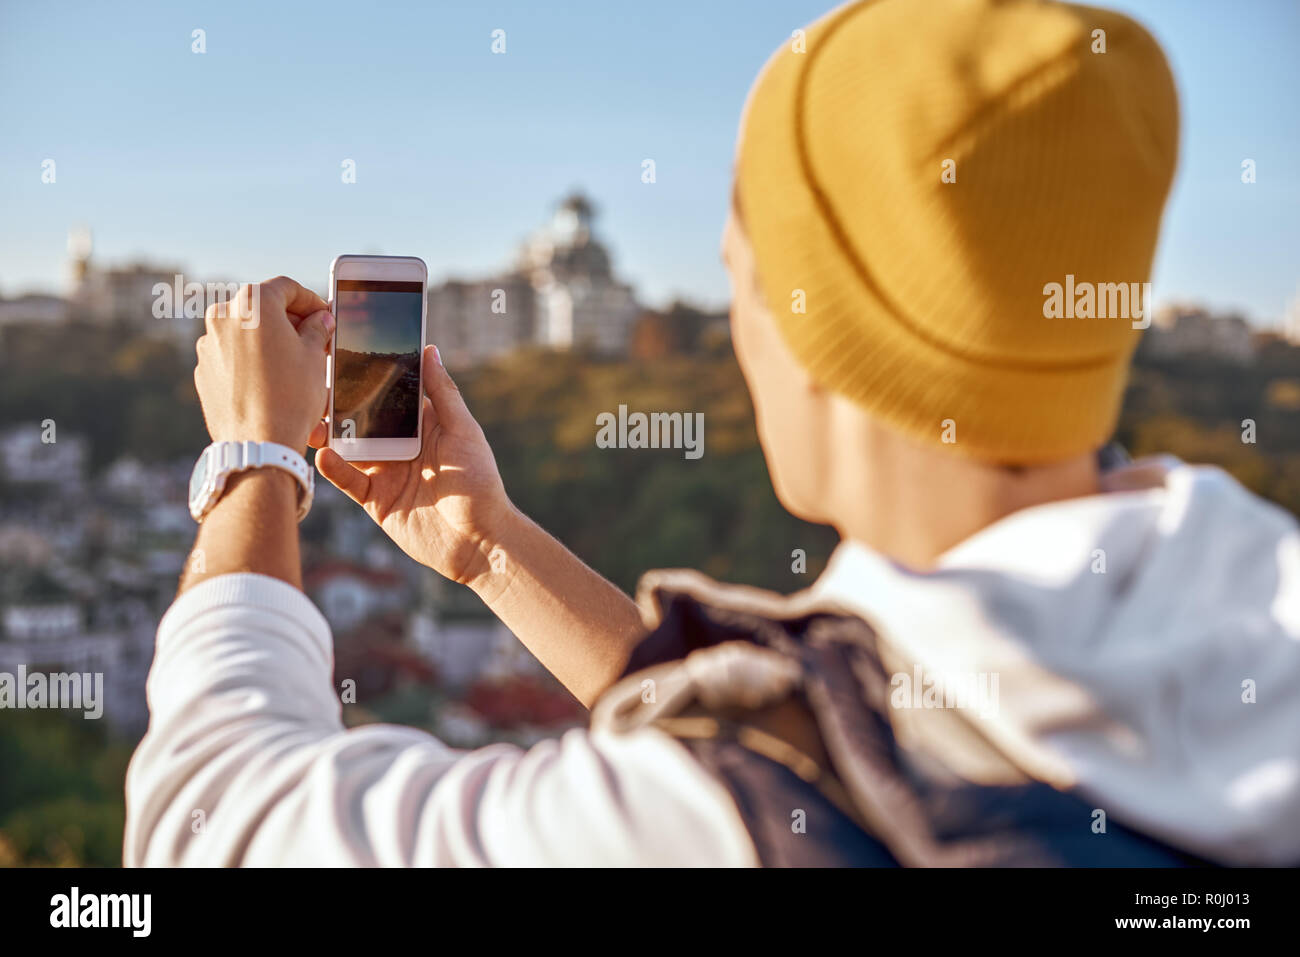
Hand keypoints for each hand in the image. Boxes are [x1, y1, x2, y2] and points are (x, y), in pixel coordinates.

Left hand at [195, 276, 332, 453]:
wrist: (259, 443)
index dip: (310, 299)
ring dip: (268, 341)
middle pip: (262, 308)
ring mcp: (208, 343)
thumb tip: (320, 319)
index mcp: (254, 303)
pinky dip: (251, 361)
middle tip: (313, 339)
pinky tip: (270, 382)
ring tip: (292, 364)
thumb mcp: (314, 356)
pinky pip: (232, 356)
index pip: (286, 288)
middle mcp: (223, 316)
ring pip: (245, 332)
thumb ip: (317, 328)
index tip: (323, 314)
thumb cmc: (291, 396)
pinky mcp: (202, 369)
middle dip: (289, 321)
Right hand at [311, 345, 516, 585]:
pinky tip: (324, 454)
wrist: (479, 541)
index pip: (389, 394)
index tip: (342, 356)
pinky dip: (335, 468)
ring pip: (349, 447)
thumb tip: (429, 350)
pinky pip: (349, 480)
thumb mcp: (464, 431)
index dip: (368, 377)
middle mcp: (401, 445)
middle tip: (315, 391)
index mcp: (422, 424)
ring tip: (312, 423)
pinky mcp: (377, 500)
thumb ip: (443, 393)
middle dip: (339, 405)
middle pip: (363, 419)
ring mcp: (387, 472)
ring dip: (330, 435)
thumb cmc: (481, 483)